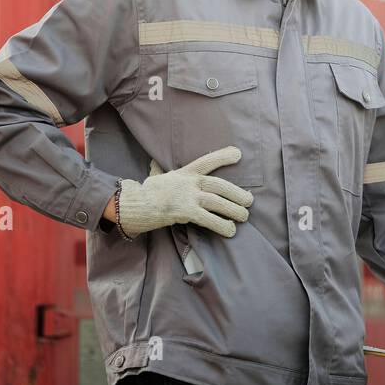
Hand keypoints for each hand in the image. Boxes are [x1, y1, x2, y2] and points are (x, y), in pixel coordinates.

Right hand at [115, 146, 253, 237]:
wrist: (134, 205)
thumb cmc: (145, 193)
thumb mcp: (155, 176)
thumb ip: (160, 170)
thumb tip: (154, 163)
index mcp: (185, 172)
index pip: (207, 161)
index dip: (223, 156)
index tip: (238, 153)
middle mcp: (189, 182)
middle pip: (219, 185)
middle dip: (236, 193)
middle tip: (250, 201)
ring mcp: (188, 196)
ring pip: (217, 202)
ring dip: (234, 210)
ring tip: (244, 216)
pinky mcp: (185, 212)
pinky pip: (208, 218)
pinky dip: (221, 225)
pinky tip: (230, 230)